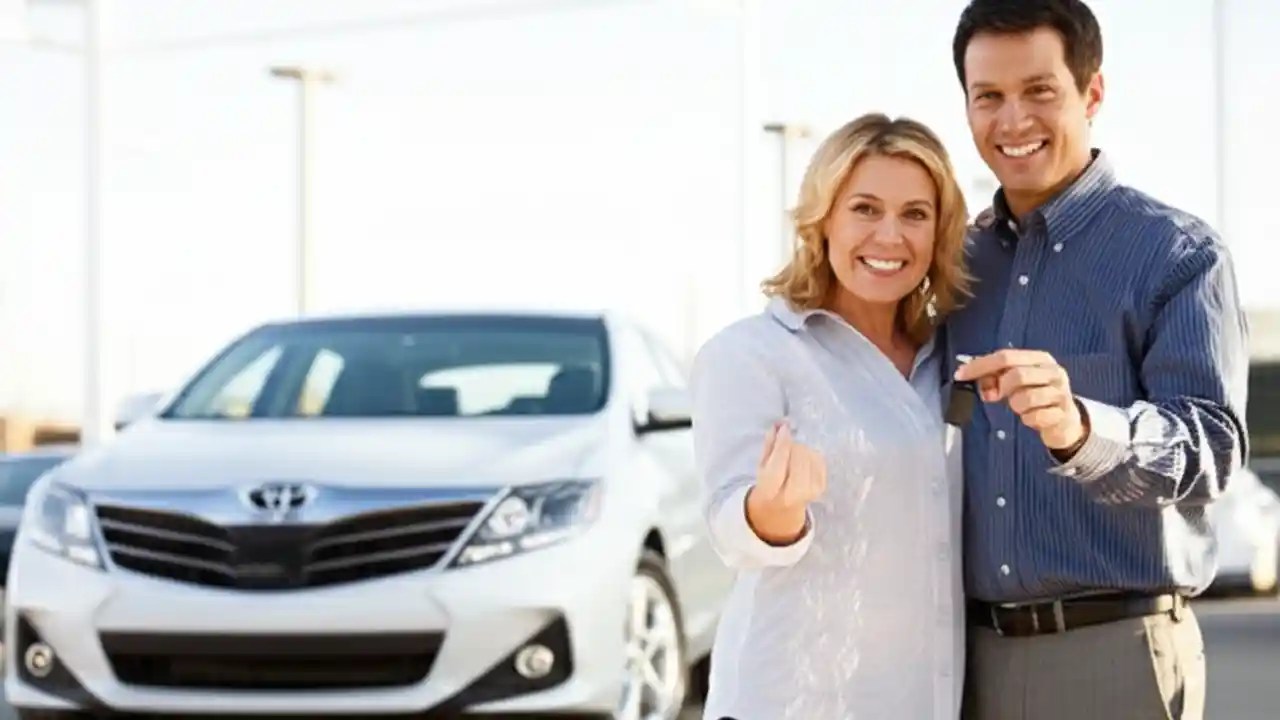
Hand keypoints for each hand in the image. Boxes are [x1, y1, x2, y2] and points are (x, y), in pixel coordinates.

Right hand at [745, 422, 826, 543]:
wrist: (782, 510)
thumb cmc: (769, 485)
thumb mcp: (761, 468)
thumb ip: (769, 446)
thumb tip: (779, 425)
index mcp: (771, 492)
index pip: (778, 465)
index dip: (781, 444)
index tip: (783, 428)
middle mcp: (793, 495)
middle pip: (797, 458)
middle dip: (792, 445)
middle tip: (786, 444)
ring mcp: (811, 491)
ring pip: (809, 456)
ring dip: (801, 449)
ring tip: (792, 455)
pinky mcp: (822, 486)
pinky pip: (819, 459)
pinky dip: (811, 453)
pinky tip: (803, 460)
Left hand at [953, 349, 1088, 452]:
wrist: (1066, 420)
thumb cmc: (1036, 396)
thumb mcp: (1016, 381)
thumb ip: (995, 376)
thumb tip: (973, 376)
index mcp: (1040, 358)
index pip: (1005, 356)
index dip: (981, 366)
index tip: (960, 375)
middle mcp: (1053, 371)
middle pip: (1017, 374)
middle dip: (1000, 387)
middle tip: (993, 396)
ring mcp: (1061, 392)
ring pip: (1025, 398)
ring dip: (1016, 406)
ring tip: (1021, 406)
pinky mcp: (1063, 414)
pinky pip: (1034, 418)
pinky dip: (1028, 420)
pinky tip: (1033, 417)